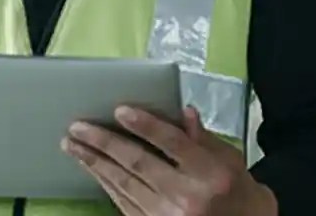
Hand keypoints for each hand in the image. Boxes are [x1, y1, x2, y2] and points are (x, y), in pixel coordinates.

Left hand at [63, 105, 277, 215]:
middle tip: (78, 127)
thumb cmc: (242, 198)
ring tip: (73, 145)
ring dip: (95, 163)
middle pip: (138, 164)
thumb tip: (183, 113)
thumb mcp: (234, 164)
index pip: (173, 143)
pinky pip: (124, 204)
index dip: (145, 125)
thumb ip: (205, 140)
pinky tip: (93, 169)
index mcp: (211, 175)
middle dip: (104, 143)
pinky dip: (106, 184)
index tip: (120, 110)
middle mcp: (188, 198)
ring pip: (124, 184)